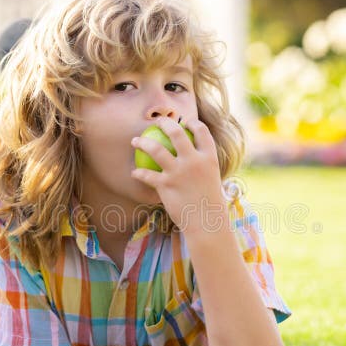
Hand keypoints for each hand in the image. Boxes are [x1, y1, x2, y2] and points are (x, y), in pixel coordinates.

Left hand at [131, 117, 223, 233]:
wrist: (207, 224)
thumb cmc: (209, 204)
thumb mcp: (211, 180)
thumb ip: (202, 167)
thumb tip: (194, 160)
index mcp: (209, 158)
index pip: (202, 131)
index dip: (192, 123)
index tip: (184, 122)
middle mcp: (194, 161)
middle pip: (177, 133)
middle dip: (164, 122)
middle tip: (156, 122)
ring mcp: (179, 172)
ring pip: (156, 149)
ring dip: (142, 142)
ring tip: (134, 141)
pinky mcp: (166, 185)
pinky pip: (147, 175)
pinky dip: (138, 173)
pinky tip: (134, 173)